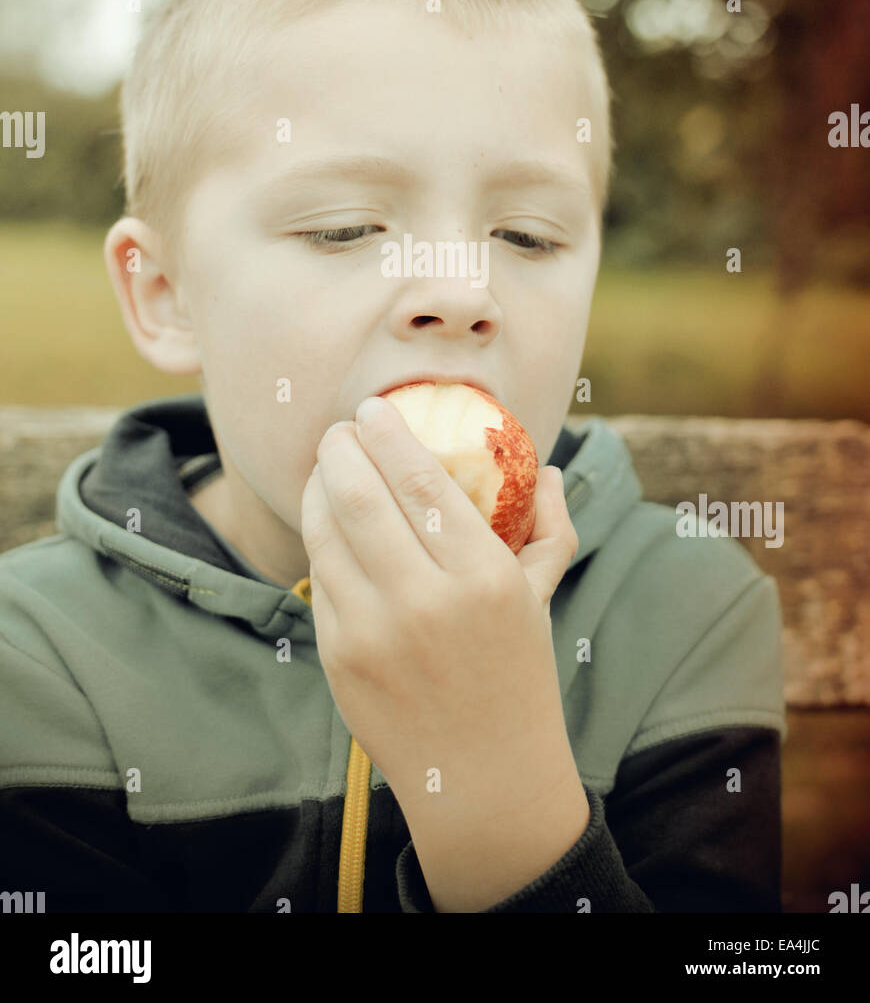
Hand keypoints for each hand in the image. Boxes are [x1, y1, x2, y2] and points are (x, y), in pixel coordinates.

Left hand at [300, 395, 580, 817]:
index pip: (421, 482)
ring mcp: (374, 633)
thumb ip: (551, 526)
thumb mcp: (543, 597)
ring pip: (326, 534)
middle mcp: (425, 602)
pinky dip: (319, 541)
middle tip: (339, 428)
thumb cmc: (519, 673)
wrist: (483, 775)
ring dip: (318, 488)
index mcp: (484, 578)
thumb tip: (545, 464)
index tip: (373, 408)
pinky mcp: (338, 658)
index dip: (388, 435)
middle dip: (340, 449)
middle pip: (360, 497)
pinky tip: (326, 522)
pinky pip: (320, 580)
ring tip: (326, 466)